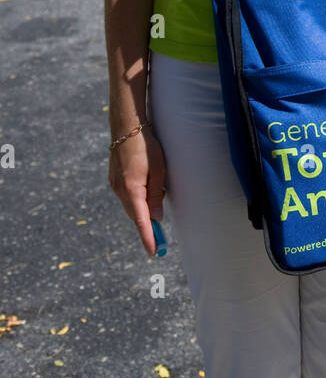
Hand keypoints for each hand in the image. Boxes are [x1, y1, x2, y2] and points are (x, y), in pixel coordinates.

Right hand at [108, 128, 166, 257]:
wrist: (126, 126)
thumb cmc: (146, 145)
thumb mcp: (158, 169)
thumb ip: (156, 194)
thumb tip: (156, 217)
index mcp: (131, 189)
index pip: (141, 220)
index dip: (148, 237)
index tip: (153, 252)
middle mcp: (119, 190)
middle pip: (135, 215)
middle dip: (146, 228)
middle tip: (160, 242)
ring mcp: (114, 184)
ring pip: (130, 206)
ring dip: (142, 213)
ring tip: (156, 215)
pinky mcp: (114, 179)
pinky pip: (126, 196)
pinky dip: (136, 202)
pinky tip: (145, 197)